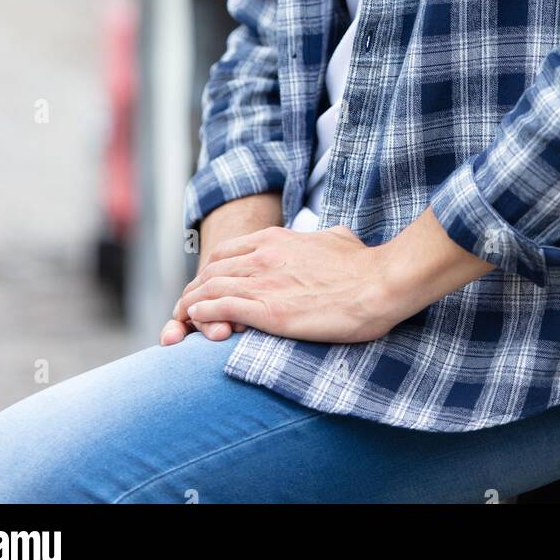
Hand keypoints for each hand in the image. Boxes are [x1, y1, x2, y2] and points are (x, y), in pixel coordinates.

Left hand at [169, 224, 397, 344]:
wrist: (380, 284)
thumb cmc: (366, 267)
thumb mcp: (338, 239)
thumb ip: (323, 238)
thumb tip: (330, 238)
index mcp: (278, 239)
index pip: (227, 252)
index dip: (210, 271)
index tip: (205, 287)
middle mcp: (264, 256)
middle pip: (211, 271)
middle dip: (193, 291)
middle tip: (184, 309)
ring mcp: (265, 282)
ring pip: (209, 289)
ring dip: (190, 305)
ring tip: (180, 321)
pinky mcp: (269, 310)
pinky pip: (220, 308)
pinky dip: (202, 314)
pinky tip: (194, 321)